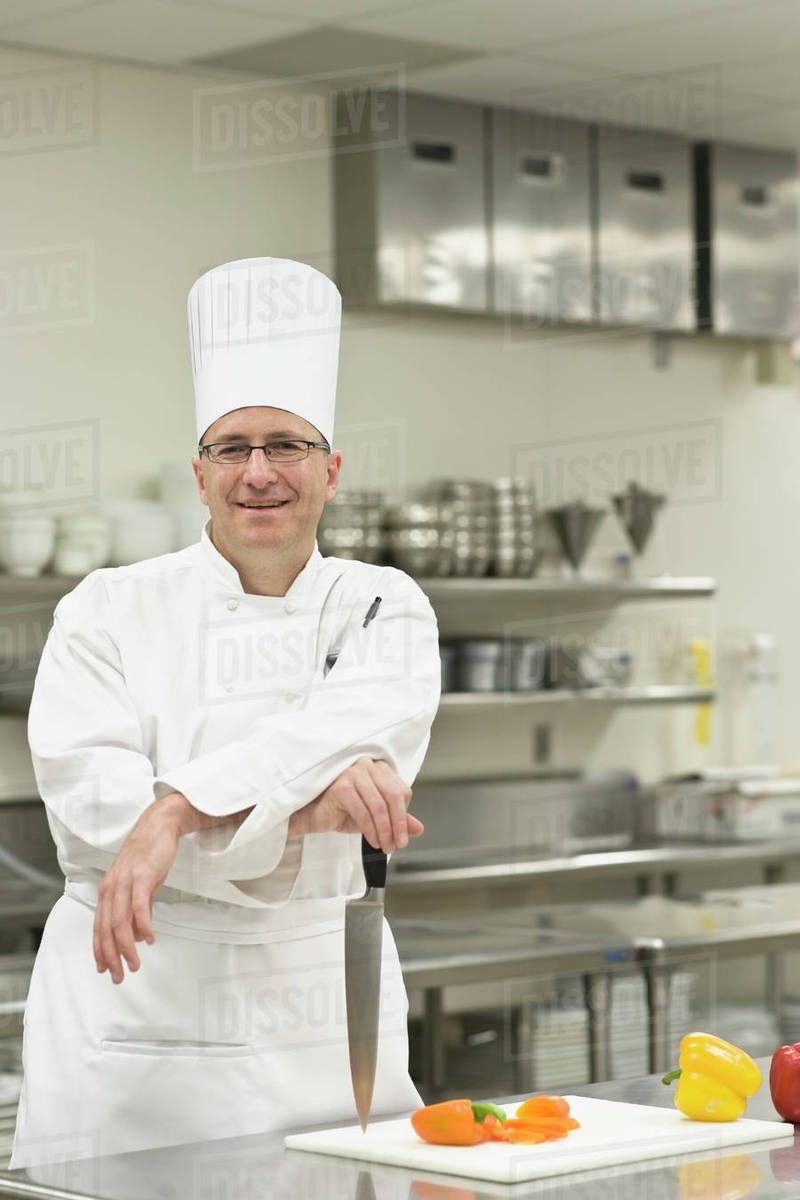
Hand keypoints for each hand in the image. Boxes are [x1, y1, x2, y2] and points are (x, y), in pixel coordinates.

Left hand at [93, 795, 184, 984]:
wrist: (159, 825)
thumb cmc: (149, 855)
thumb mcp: (138, 885)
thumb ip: (135, 909)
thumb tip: (138, 935)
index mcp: (107, 890)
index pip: (99, 926)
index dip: (100, 950)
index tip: (104, 969)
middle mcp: (111, 888)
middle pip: (107, 929)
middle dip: (111, 956)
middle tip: (119, 976)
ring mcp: (124, 882)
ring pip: (120, 922)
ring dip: (126, 947)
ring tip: (134, 964)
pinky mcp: (141, 877)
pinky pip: (139, 907)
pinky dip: (143, 925)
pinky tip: (149, 939)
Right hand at [287, 758, 422, 853]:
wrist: (311, 815)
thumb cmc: (340, 810)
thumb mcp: (374, 816)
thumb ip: (396, 819)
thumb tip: (418, 829)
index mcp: (378, 768)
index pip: (401, 790)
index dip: (404, 815)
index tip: (403, 836)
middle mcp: (367, 765)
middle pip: (393, 796)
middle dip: (398, 824)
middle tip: (398, 844)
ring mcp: (352, 773)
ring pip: (379, 806)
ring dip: (385, 830)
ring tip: (385, 846)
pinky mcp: (340, 786)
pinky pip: (363, 812)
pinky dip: (371, 830)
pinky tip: (373, 841)